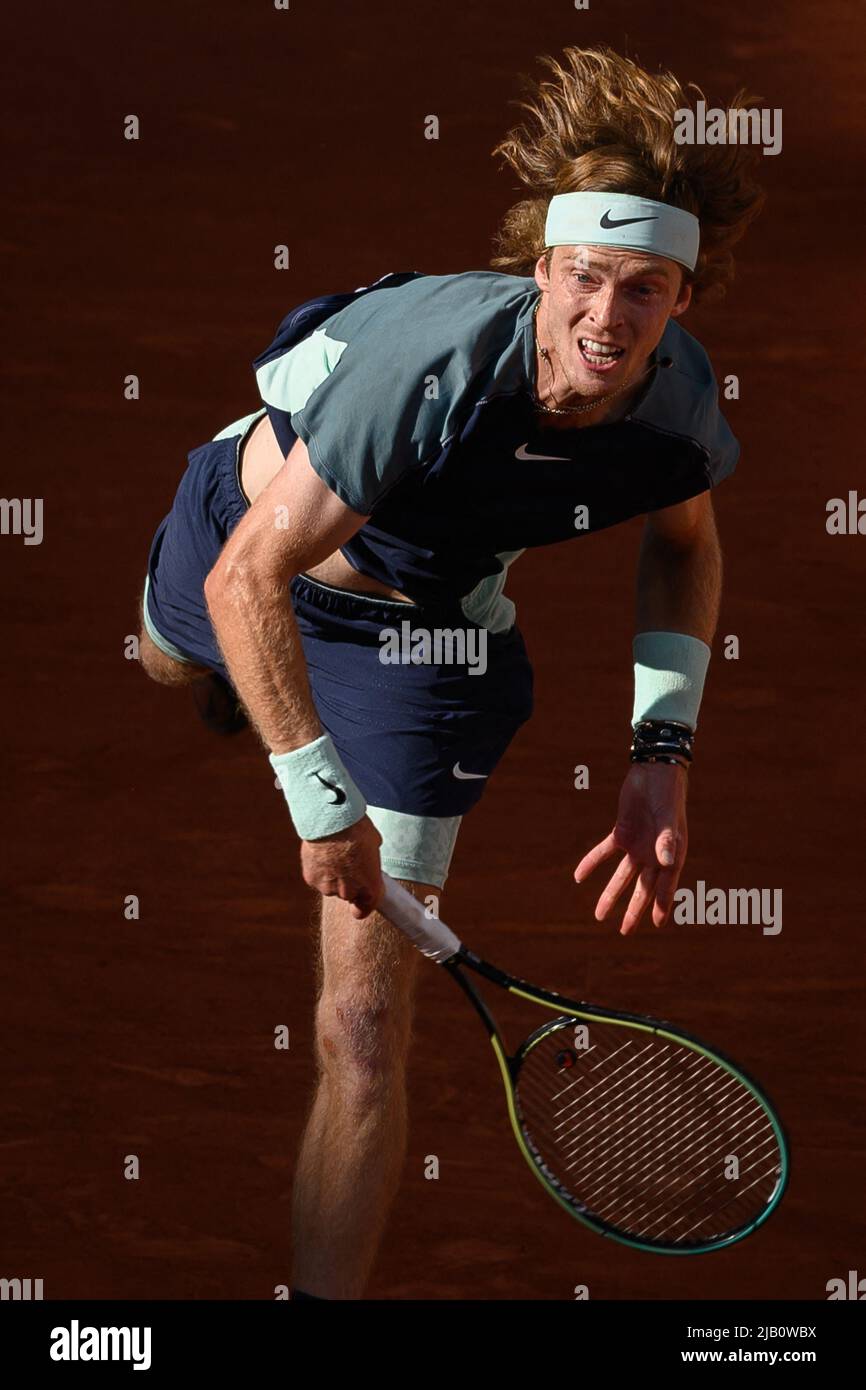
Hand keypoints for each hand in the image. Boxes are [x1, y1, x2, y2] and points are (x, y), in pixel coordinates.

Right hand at [300, 815, 383, 919]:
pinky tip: (321, 855)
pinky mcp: (312, 880)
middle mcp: (349, 892)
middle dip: (348, 883)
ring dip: (332, 877)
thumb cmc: (357, 830)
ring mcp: (328, 888)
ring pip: (331, 887)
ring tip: (332, 856)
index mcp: (370, 886)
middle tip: (347, 864)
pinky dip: (318, 870)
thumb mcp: (374, 845)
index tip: (360, 902)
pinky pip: (317, 879)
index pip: (366, 908)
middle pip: (348, 895)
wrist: (332, 822)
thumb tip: (367, 858)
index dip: (363, 905)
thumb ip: (370, 860)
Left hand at [574, 761, 687, 934]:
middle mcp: (654, 855)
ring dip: (611, 893)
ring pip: (622, 875)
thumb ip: (667, 840)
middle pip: (642, 888)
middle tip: (624, 932)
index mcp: (671, 855)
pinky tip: (578, 876)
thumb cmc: (667, 795)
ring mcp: (637, 845)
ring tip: (599, 915)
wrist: (654, 771)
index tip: (656, 924)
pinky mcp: (622, 832)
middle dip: (633, 910)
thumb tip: (666, 862)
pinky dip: (592, 862)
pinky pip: (604, 852)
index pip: (666, 885)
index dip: (662, 905)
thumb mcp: (668, 818)